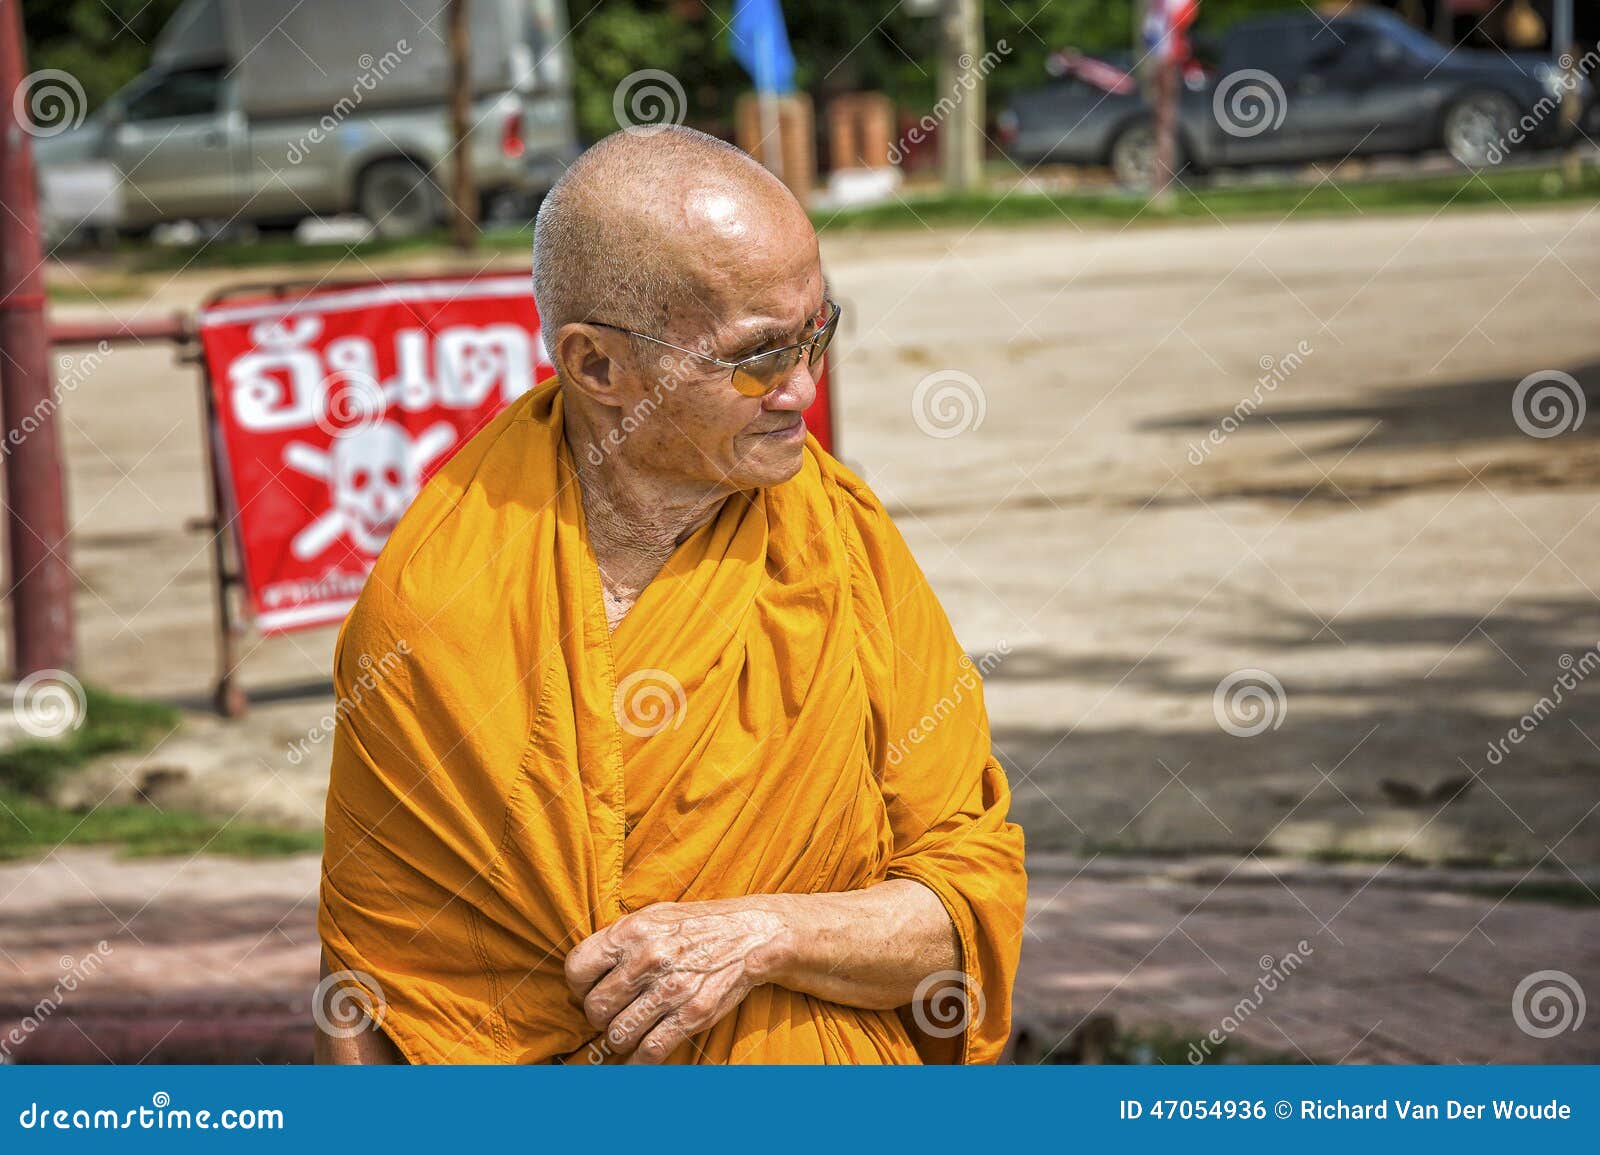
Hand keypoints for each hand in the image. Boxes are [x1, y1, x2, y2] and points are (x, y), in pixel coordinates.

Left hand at [564, 896, 791, 1063]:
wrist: (749, 932)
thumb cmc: (694, 926)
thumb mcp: (653, 917)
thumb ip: (619, 940)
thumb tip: (586, 970)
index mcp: (632, 931)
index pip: (577, 969)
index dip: (580, 986)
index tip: (591, 989)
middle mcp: (648, 960)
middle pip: (596, 1008)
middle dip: (600, 1017)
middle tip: (614, 1013)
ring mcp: (671, 989)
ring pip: (618, 1034)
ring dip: (620, 1038)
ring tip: (630, 1030)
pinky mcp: (692, 1014)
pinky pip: (650, 1052)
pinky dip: (638, 1063)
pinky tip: (640, 1057)